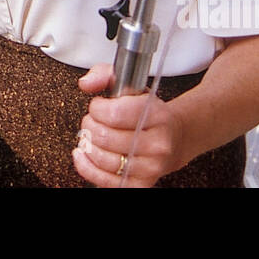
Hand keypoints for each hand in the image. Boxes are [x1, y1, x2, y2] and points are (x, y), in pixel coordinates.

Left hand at [72, 64, 186, 187]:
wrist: (174, 138)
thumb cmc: (148, 112)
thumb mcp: (131, 85)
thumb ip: (104, 75)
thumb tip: (86, 84)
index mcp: (157, 115)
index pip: (114, 114)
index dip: (97, 108)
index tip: (98, 106)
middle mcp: (158, 143)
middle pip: (105, 137)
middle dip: (90, 125)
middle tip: (93, 120)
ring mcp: (151, 166)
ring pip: (103, 160)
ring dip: (88, 145)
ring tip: (91, 136)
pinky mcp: (141, 184)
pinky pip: (105, 181)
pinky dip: (87, 168)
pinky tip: (84, 155)